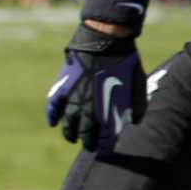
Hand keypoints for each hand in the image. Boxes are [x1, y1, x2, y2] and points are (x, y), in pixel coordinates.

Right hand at [46, 22, 145, 151]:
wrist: (106, 41)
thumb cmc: (127, 62)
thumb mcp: (139, 86)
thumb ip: (138, 106)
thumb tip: (135, 122)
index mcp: (109, 110)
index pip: (105, 137)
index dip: (104, 145)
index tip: (104, 148)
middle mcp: (90, 109)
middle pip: (86, 133)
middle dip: (88, 142)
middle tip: (88, 146)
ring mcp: (74, 98)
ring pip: (69, 123)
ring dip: (69, 133)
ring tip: (72, 137)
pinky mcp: (62, 87)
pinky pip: (53, 106)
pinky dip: (52, 116)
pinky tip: (53, 123)